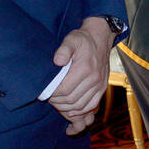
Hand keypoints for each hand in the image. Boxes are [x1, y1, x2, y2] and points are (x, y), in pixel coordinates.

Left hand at [49, 17, 114, 132]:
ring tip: (57, 103)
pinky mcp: (103, 87)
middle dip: (58, 103)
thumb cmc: (83, 39)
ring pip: (81, 105)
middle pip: (71, 100)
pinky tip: (72, 109)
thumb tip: (57, 61)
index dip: (53, 95)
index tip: (46, 92)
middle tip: (49, 99)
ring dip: (67, 108)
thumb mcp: (71, 39)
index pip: (64, 90)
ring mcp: (100, 84)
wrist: (100, 38)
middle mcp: (94, 79)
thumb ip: (64, 49)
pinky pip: (92, 105)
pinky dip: (81, 110)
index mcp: (85, 68)